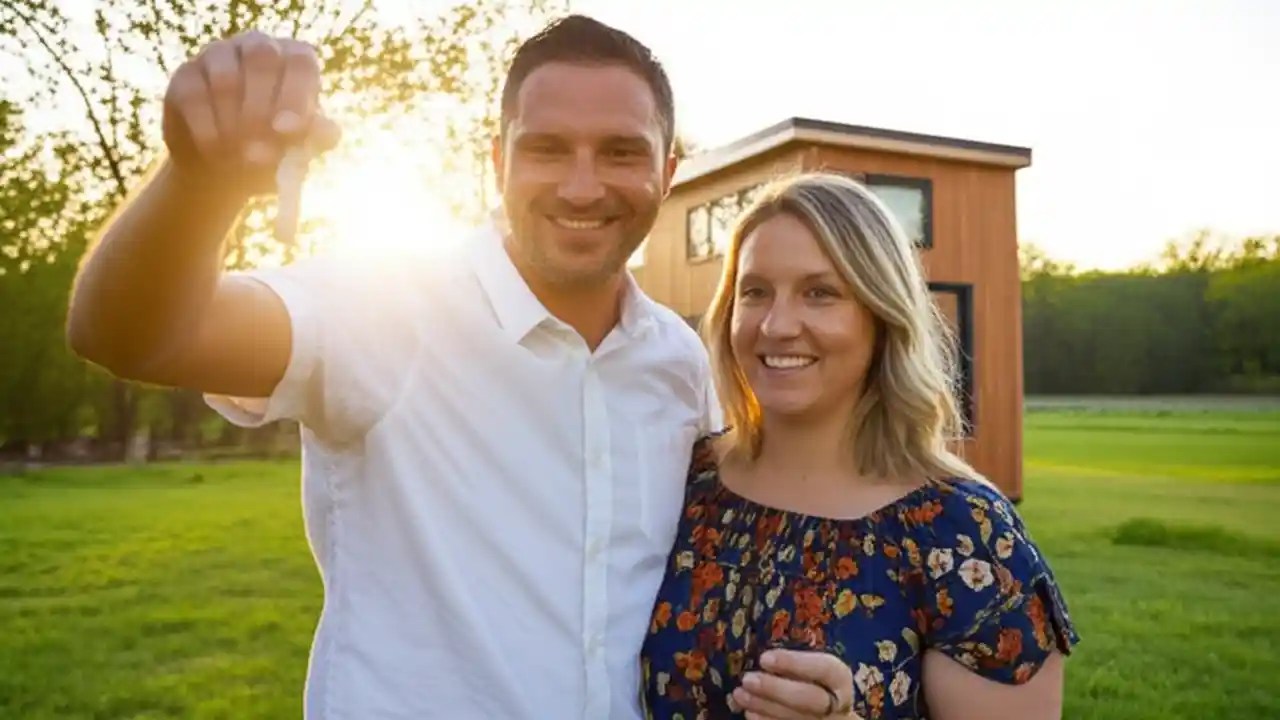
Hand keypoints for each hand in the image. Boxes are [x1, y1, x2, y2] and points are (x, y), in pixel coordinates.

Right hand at [162, 30, 341, 195]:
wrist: (224, 169)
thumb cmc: (273, 152)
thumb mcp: (299, 150)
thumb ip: (316, 139)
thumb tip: (328, 132)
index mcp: (294, 60)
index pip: (300, 61)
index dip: (295, 94)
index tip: (286, 130)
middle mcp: (258, 47)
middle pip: (262, 58)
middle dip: (261, 110)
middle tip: (259, 153)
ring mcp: (219, 55)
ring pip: (226, 78)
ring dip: (233, 125)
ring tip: (239, 158)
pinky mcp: (186, 74)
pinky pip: (195, 96)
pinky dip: (207, 130)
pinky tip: (215, 152)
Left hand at [733, 648, 859, 718]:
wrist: (829, 717)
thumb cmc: (812, 682)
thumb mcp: (811, 669)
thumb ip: (794, 664)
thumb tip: (762, 658)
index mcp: (840, 679)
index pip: (825, 668)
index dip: (795, 663)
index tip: (764, 658)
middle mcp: (837, 705)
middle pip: (811, 699)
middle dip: (776, 689)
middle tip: (747, 679)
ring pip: (797, 718)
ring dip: (764, 706)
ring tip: (740, 694)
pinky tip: (749, 712)